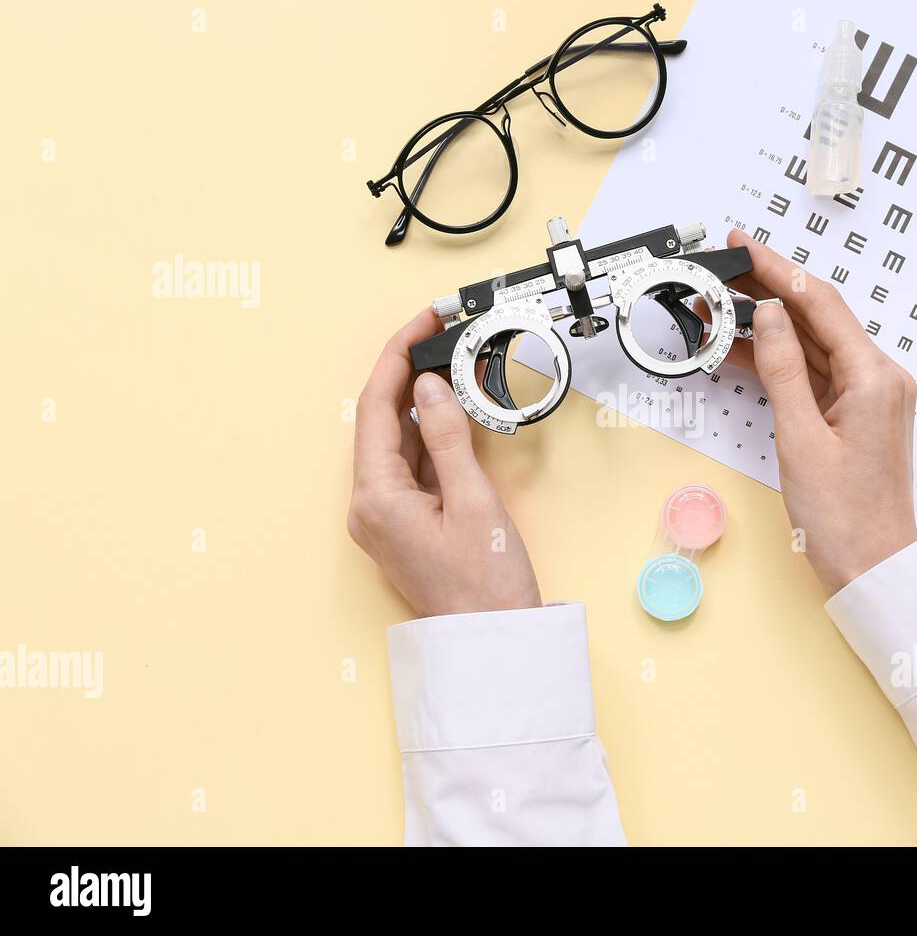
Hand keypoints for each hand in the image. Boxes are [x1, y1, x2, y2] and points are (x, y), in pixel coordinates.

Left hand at [347, 309, 542, 617]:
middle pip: (382, 420)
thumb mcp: (473, 501)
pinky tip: (453, 414)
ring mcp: (386, 517)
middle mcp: (371, 506)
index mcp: (376, 498)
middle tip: (440, 336)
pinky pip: (412, 466)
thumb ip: (448, 437)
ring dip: (423, 403)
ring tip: (453, 366)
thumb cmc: (485, 587)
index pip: (376, 407)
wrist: (493, 643)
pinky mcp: (406, 524)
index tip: (422, 325)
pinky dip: (432, 436)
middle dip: (409, 374)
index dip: (397, 357)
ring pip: (397, 441)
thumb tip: (430, 386)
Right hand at [723, 228, 916, 594]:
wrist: (873, 567)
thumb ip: (783, 370)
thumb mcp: (800, 439)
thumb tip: (770, 315)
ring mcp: (868, 396)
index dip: (777, 268)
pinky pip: (812, 374)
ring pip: (811, 344)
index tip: (743, 245)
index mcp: (875, 377)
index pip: (820, 303)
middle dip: (765, 292)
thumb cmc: (846, 518)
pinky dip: (778, 361)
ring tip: (717, 311)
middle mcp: (879, 379)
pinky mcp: (854, 414)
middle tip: (720, 272)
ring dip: (767, 327)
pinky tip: (741, 350)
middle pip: (816, 317)